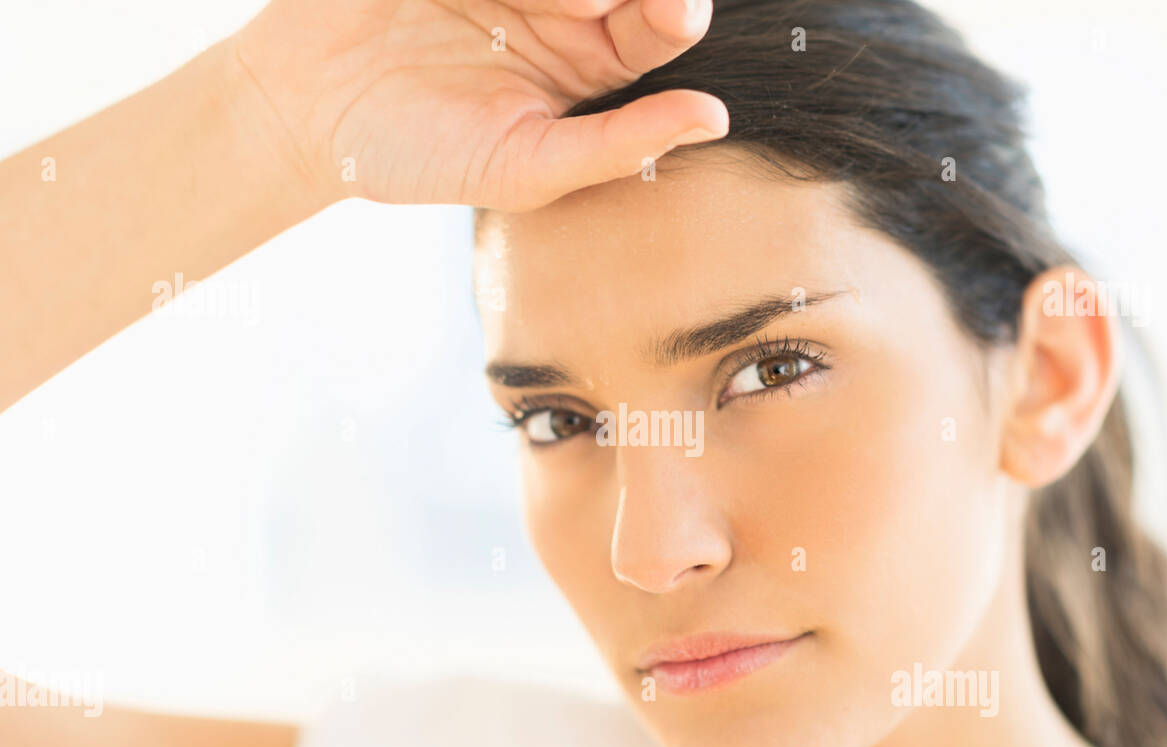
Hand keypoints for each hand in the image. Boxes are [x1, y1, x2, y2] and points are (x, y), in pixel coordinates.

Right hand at [230, 0, 728, 210]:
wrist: (308, 116)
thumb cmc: (422, 153)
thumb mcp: (523, 167)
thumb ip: (618, 146)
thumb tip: (714, 120)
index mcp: (592, 58)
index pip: (664, 21)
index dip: (678, 10)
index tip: (677, 11)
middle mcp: (563, 0)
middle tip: (595, 4)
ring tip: (556, 1)